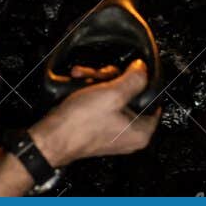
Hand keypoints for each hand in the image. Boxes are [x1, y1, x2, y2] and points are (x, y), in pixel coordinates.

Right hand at [30, 61, 160, 164]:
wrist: (51, 137)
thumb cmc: (80, 123)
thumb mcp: (112, 93)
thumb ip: (134, 79)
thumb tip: (142, 68)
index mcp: (140, 132)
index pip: (154, 101)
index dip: (143, 82)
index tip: (132, 71)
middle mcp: (129, 135)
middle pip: (131, 95)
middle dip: (113, 79)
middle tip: (101, 76)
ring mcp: (113, 131)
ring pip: (114, 96)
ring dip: (98, 82)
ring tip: (85, 77)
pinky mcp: (98, 128)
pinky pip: (101, 104)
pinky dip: (91, 91)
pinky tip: (79, 83)